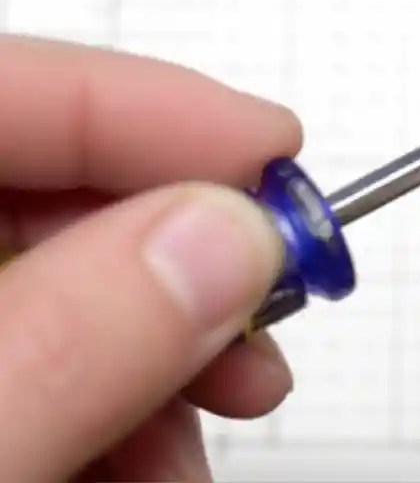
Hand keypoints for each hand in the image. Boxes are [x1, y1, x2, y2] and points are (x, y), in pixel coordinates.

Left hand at [0, 35, 298, 480]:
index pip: (2, 91)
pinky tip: (157, 449)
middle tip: (274, 295)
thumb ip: (65, 346)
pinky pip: (48, 353)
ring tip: (229, 405)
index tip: (273, 152)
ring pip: (62, 275)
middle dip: (181, 244)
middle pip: (44, 182)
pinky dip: (127, 393)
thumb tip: (223, 238)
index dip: (146, 102)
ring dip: (171, 337)